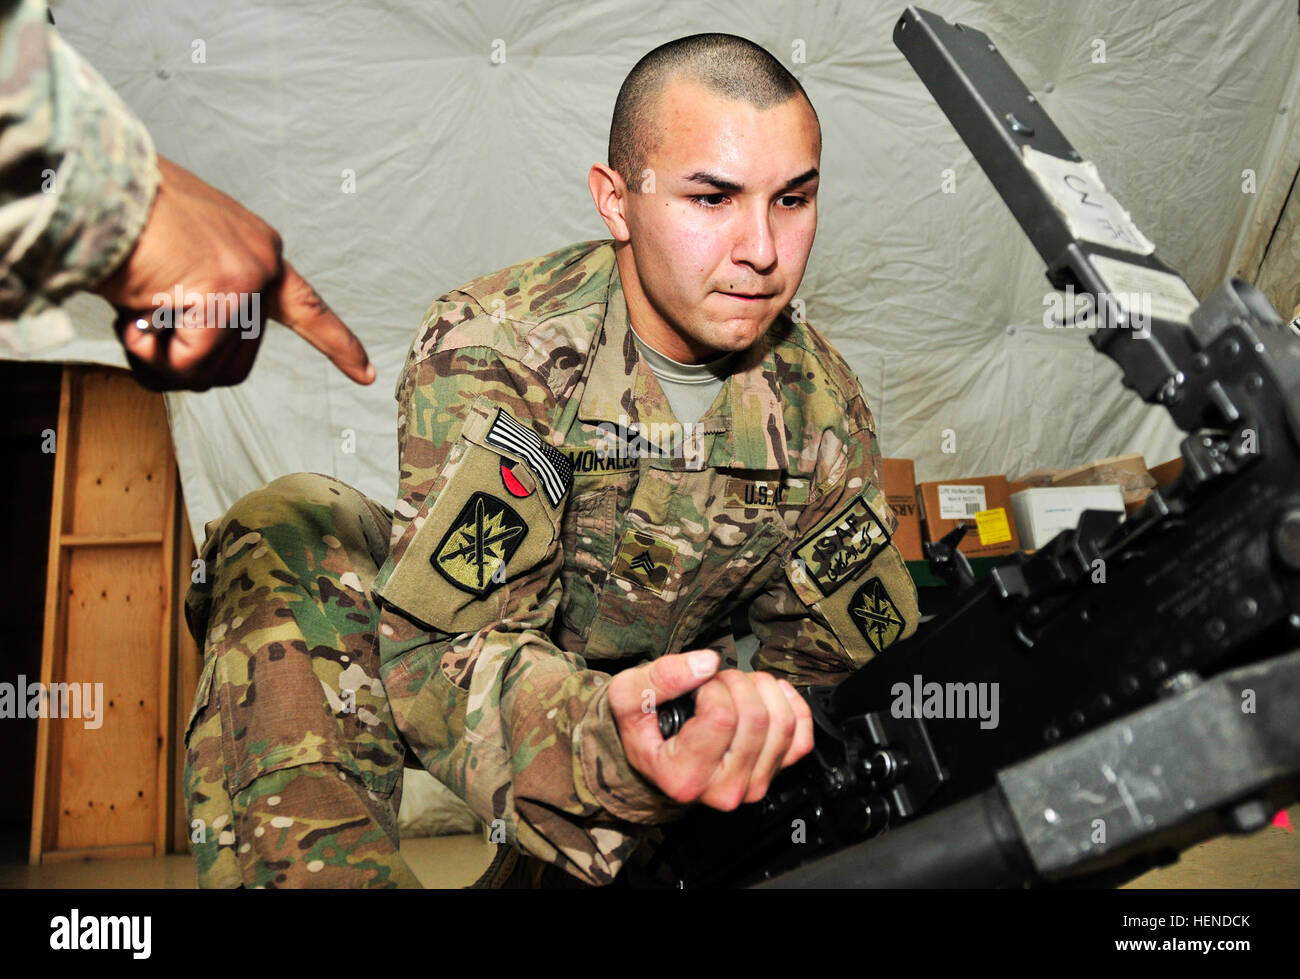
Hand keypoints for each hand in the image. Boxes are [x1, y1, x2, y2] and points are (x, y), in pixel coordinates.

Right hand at [95, 155, 373, 390]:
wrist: (91, 180)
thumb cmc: (118, 220)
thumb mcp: (176, 261)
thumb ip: (201, 303)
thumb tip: (194, 360)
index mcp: (257, 251)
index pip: (307, 307)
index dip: (337, 343)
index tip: (365, 374)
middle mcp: (265, 263)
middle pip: (239, 361)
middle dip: (186, 361)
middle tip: (143, 328)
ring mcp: (251, 277)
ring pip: (214, 369)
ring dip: (163, 359)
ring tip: (136, 315)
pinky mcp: (228, 294)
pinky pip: (189, 362)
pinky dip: (151, 353)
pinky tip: (134, 317)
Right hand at [608, 649, 813, 810]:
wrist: (657, 758)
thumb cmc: (644, 729)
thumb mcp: (629, 696)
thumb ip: (661, 677)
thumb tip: (707, 662)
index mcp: (685, 777)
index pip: (722, 717)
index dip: (712, 687)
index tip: (697, 687)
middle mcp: (723, 790)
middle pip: (756, 718)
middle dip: (737, 684)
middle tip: (715, 683)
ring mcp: (753, 785)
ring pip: (783, 723)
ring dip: (762, 690)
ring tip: (736, 688)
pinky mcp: (774, 774)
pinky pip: (802, 737)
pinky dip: (790, 705)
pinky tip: (767, 695)